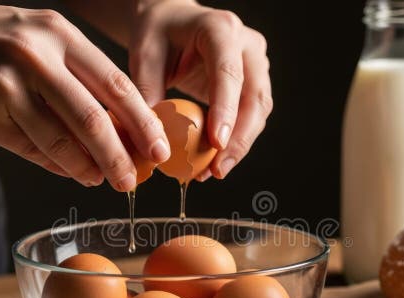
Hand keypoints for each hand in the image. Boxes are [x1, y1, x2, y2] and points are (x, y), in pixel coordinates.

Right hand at [0, 0, 169, 190]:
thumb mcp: (35, 37)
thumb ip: (75, 75)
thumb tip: (116, 127)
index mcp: (56, 33)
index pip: (115, 84)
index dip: (143, 123)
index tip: (160, 149)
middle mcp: (33, 58)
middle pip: (93, 120)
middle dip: (120, 157)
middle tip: (133, 180)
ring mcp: (4, 89)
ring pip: (61, 143)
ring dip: (87, 168)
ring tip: (100, 179)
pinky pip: (29, 150)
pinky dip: (55, 165)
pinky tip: (68, 172)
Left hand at [128, 1, 272, 179]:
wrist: (171, 21)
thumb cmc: (156, 35)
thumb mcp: (144, 58)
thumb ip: (149, 96)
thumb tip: (156, 144)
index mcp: (219, 29)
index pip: (228, 72)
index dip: (226, 110)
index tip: (217, 143)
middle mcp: (246, 43)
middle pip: (254, 95)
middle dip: (239, 138)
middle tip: (218, 169)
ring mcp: (256, 61)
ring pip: (259, 109)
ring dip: (241, 144)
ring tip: (215, 171)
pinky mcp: (255, 80)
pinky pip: (253, 114)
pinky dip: (237, 139)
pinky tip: (216, 160)